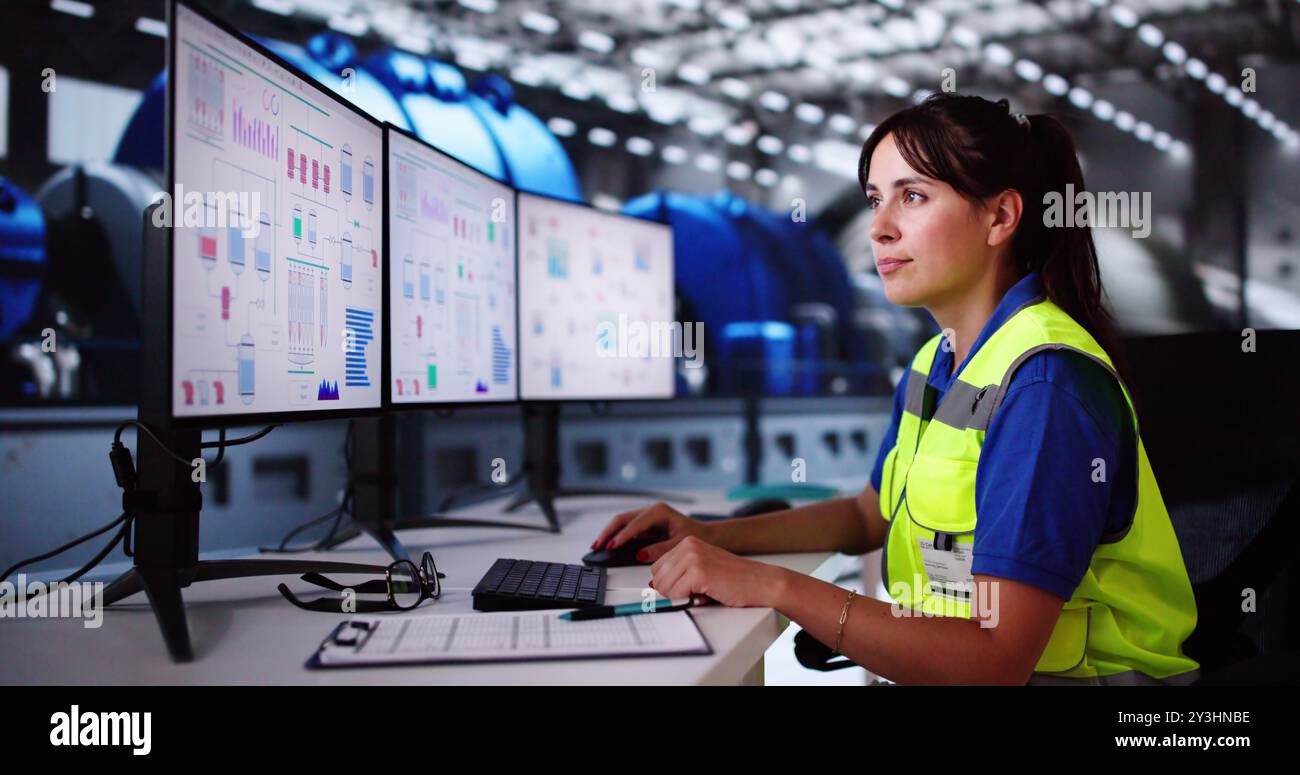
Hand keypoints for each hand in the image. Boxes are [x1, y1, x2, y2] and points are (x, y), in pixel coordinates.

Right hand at [591, 501, 714, 562]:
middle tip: (598, 546)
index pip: (634, 523)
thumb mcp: (679, 544)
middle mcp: (650, 511)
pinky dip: (615, 536)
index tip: (612, 546)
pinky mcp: (644, 525)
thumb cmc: (696, 536)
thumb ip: (660, 549)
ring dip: (608, 534)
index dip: (622, 536)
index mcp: (659, 511)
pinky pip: (625, 529)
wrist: (705, 535)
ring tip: (597, 546)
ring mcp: (646, 517)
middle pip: (622, 519)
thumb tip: (640, 554)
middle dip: (608, 532)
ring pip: (621, 522)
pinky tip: (607, 545)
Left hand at [648, 536, 785, 607]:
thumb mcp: (702, 569)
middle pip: (657, 577)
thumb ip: (679, 573)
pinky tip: (705, 595)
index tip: (684, 588)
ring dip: (680, 597)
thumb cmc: (736, 579)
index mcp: (688, 542)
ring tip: (702, 592)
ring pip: (664, 587)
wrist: (761, 582)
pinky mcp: (698, 571)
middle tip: (695, 591)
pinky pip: (675, 594)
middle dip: (672, 591)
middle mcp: (688, 545)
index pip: (657, 566)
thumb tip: (654, 585)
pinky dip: (686, 600)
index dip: (669, 583)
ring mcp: (693, 557)